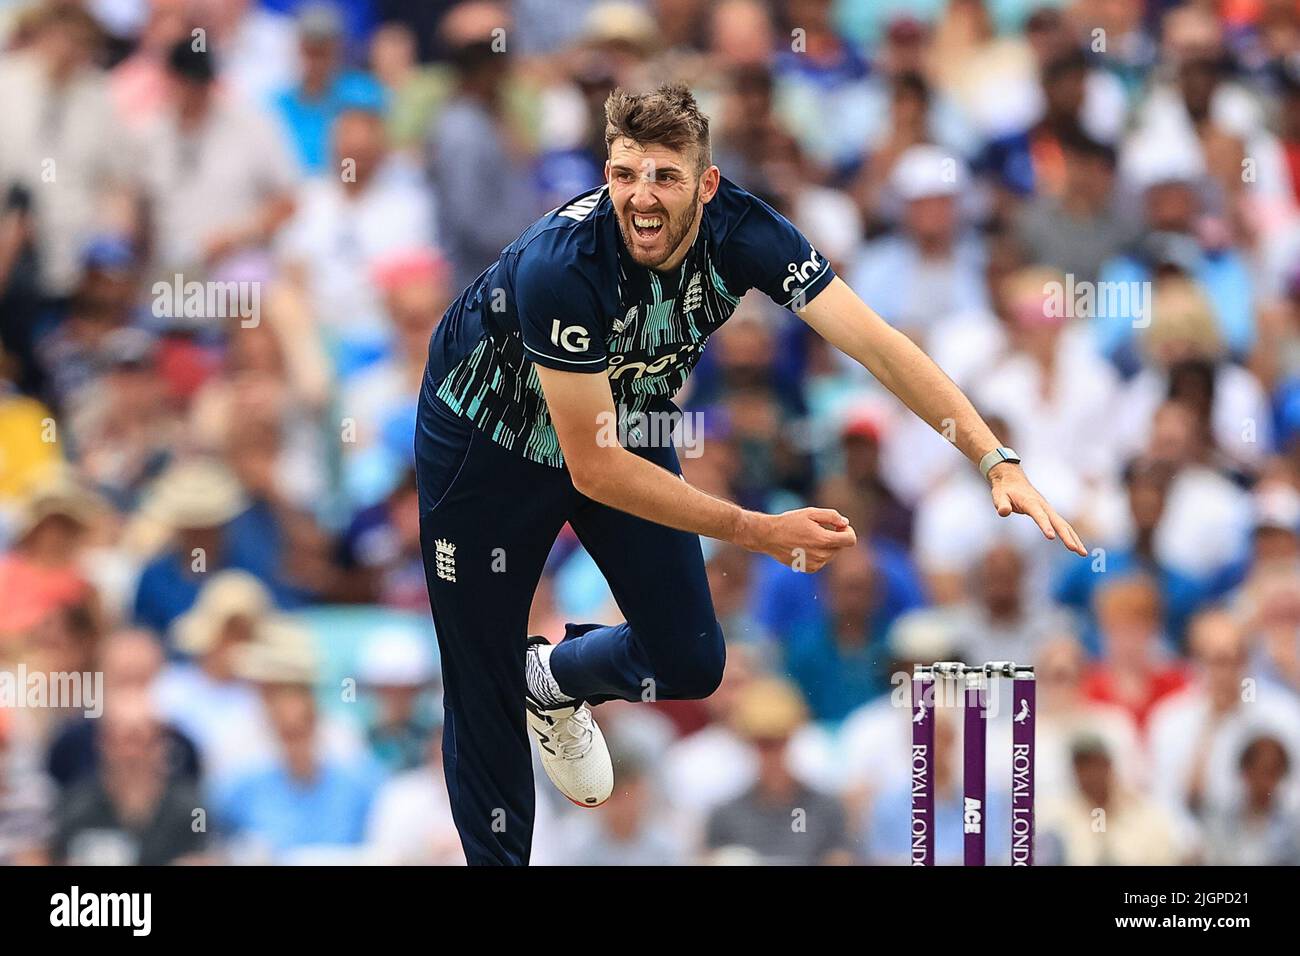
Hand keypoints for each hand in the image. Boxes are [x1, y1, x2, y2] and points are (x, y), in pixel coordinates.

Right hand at [737, 507, 857, 571]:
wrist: (769, 537)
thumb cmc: (790, 522)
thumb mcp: (811, 512)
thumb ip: (831, 516)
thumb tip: (845, 523)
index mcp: (824, 540)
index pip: (850, 540)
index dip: (848, 531)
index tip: (839, 526)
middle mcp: (822, 555)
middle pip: (840, 546)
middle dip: (835, 537)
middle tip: (819, 528)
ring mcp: (816, 564)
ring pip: (831, 554)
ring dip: (826, 545)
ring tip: (809, 537)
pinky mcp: (809, 569)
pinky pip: (822, 560)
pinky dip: (818, 553)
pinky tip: (804, 546)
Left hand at [988, 463, 1086, 555]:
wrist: (1012, 478)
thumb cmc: (1004, 489)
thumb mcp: (998, 495)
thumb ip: (1001, 504)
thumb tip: (1003, 512)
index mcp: (1030, 502)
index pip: (1039, 515)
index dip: (1045, 525)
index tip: (1051, 537)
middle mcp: (1043, 506)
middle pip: (1058, 522)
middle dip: (1067, 537)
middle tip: (1076, 550)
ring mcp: (1048, 509)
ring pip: (1064, 524)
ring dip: (1074, 538)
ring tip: (1083, 553)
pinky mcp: (1049, 513)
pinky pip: (1062, 525)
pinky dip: (1070, 535)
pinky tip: (1076, 545)